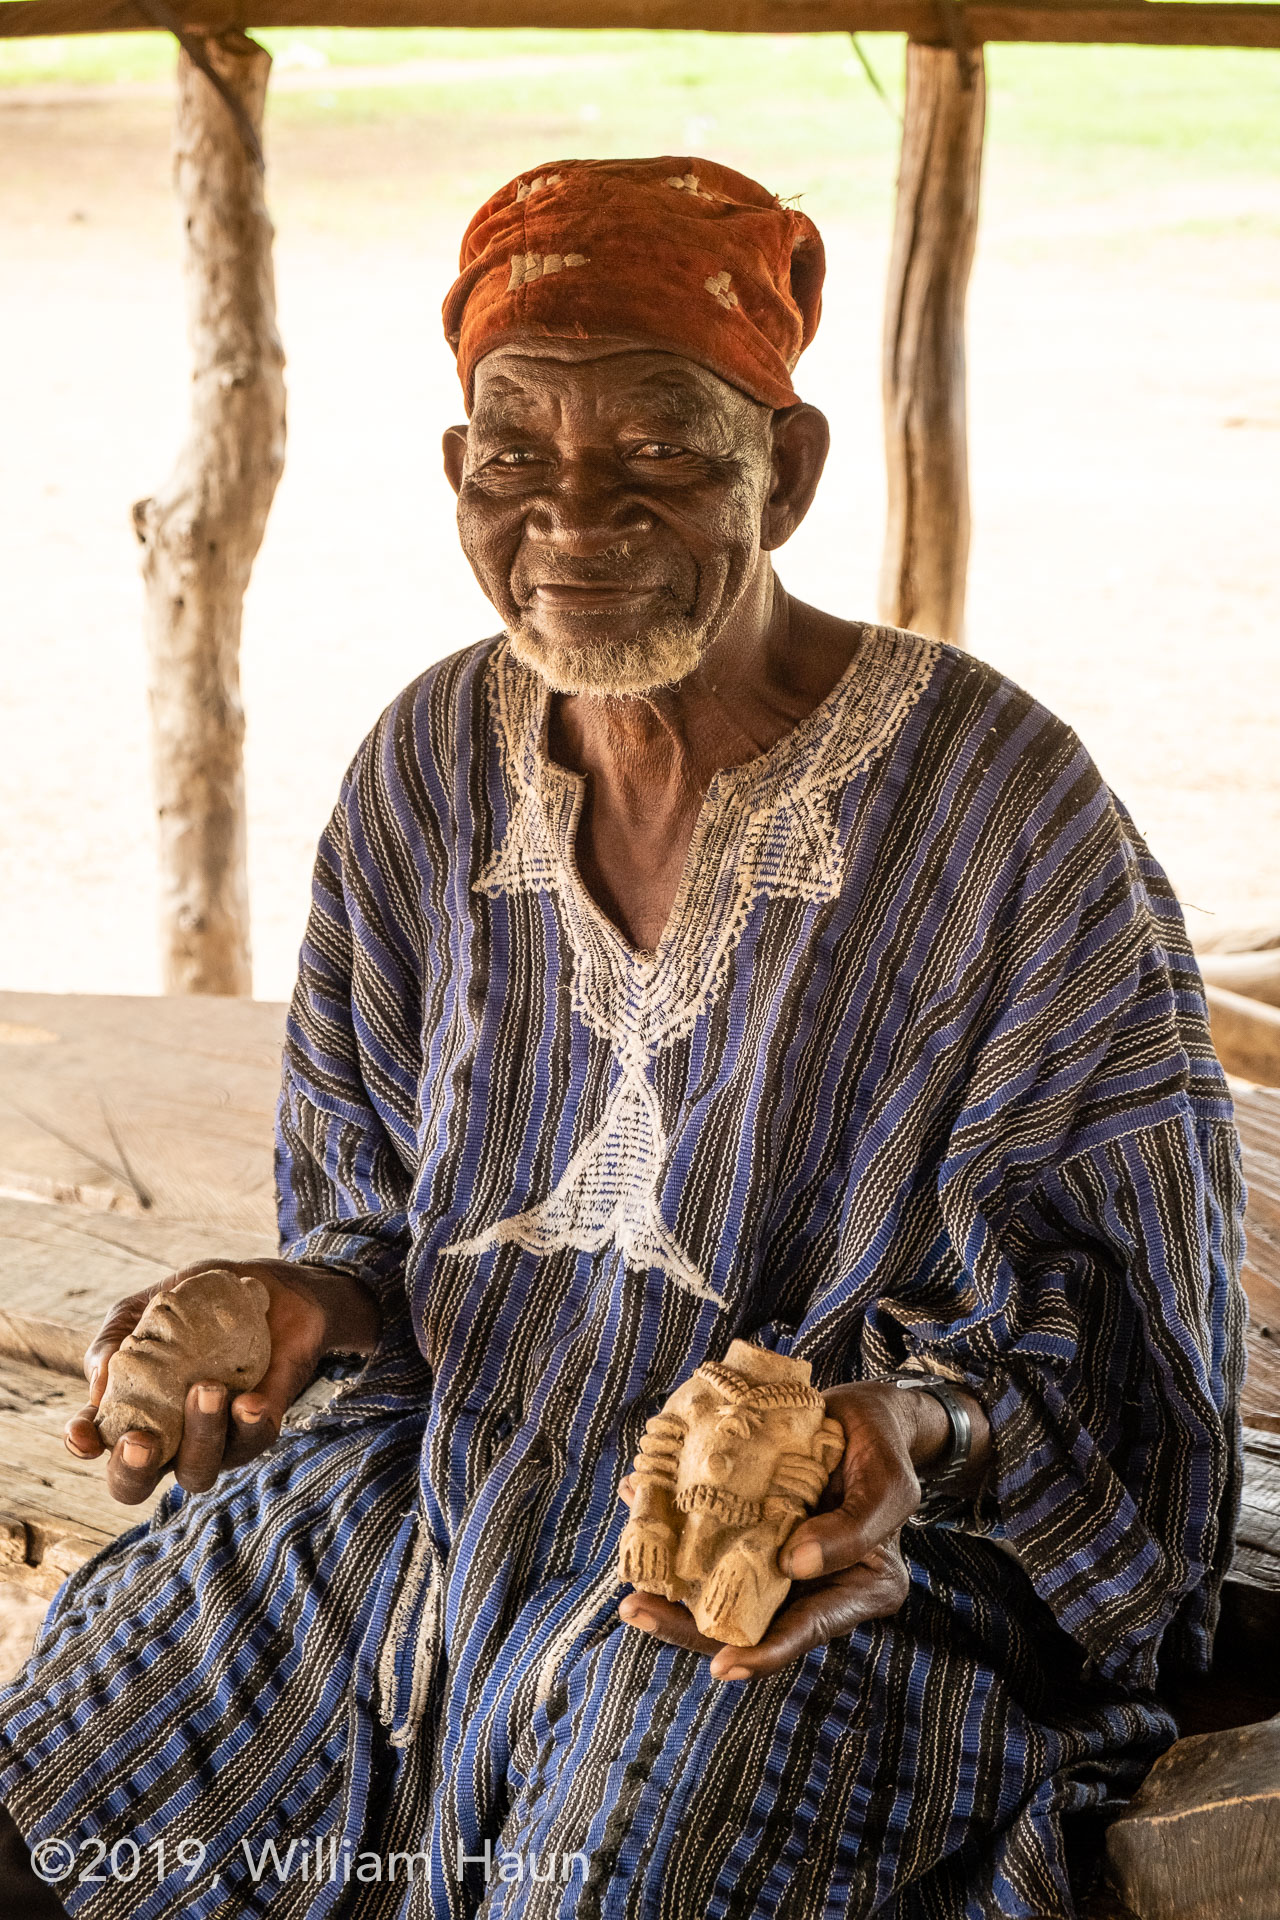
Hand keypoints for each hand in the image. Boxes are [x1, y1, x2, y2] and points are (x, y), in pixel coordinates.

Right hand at [63, 1259, 380, 1505]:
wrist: (270, 1286)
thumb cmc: (198, 1301)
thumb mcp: (148, 1306)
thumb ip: (115, 1338)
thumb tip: (100, 1379)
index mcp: (135, 1409)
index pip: (100, 1441)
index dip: (84, 1445)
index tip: (84, 1435)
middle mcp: (170, 1436)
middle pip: (137, 1485)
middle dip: (133, 1471)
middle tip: (139, 1440)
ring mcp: (216, 1438)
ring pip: (199, 1470)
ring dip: (200, 1435)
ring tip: (206, 1388)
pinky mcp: (260, 1424)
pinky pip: (254, 1439)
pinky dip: (248, 1424)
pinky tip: (247, 1401)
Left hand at [617, 1378, 987, 1679]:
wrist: (866, 1414)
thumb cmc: (886, 1450)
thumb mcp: (888, 1485)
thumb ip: (854, 1529)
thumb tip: (794, 1563)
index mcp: (858, 1589)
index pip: (808, 1629)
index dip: (765, 1651)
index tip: (723, 1664)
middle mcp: (812, 1583)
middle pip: (750, 1619)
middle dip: (689, 1625)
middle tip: (638, 1609)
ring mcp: (777, 1556)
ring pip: (720, 1584)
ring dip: (670, 1580)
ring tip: (627, 1573)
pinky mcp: (752, 1525)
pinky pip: (710, 1536)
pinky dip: (675, 1523)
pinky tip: (641, 1498)